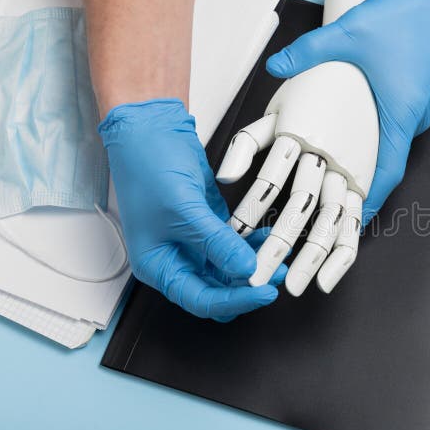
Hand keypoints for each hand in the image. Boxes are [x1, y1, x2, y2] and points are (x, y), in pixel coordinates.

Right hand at [99, 99, 285, 320]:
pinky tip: (268, 238)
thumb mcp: (184, 210)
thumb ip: (216, 243)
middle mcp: (175, 259)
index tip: (265, 292)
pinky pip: (234, 244)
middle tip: (277, 275)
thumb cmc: (147, 167)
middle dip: (248, 287)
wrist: (149, 129)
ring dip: (254, 265)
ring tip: (281, 257)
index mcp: (158, 266)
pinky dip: (251, 245)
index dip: (235, 301)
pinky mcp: (208, 224)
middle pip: (217, 290)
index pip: (201, 300)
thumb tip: (246, 270)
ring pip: (229, 269)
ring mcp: (194, 242)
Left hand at [266, 0, 429, 223]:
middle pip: (387, 167)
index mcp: (402, 115)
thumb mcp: (351, 32)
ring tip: (337, 173)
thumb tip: (277, 65)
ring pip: (390, 149)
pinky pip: (393, 130)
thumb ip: (311, 49)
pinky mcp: (413, 98)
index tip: (351, 225)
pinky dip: (374, 142)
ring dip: (367, 164)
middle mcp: (413, 119)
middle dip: (361, 190)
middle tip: (333, 204)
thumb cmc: (409, 16)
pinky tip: (352, 136)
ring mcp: (415, 110)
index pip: (387, 174)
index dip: (368, 203)